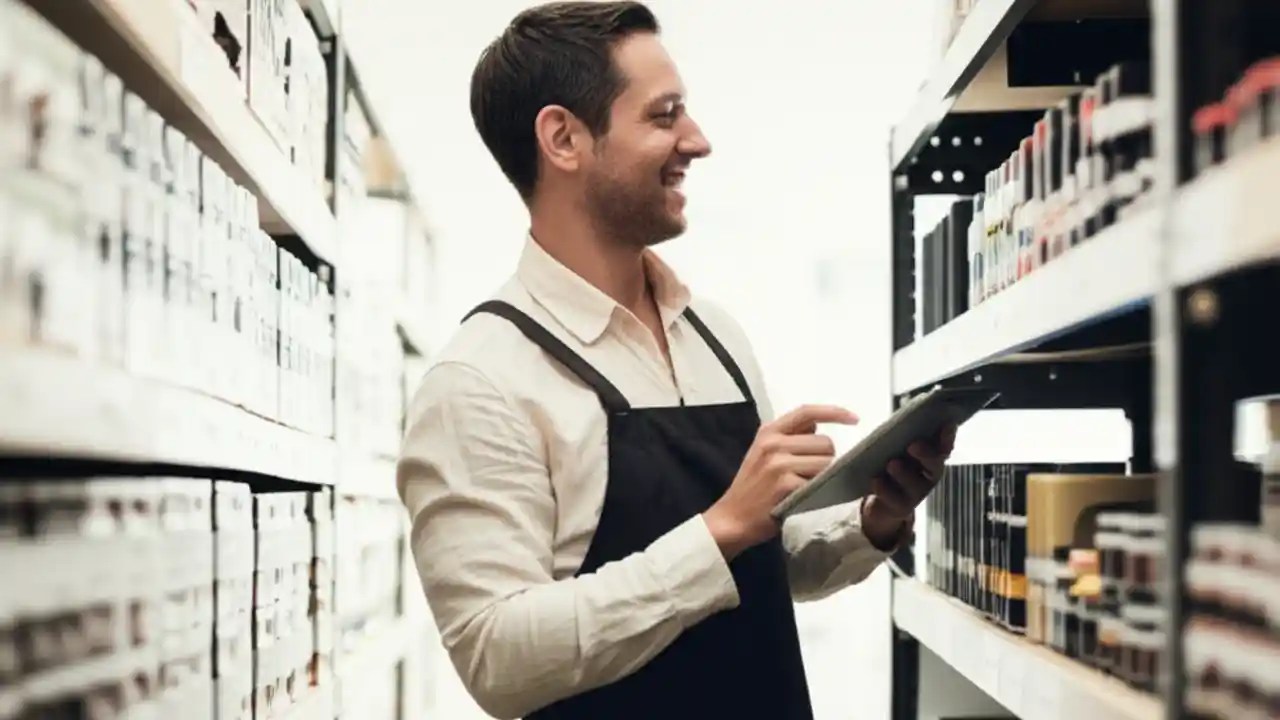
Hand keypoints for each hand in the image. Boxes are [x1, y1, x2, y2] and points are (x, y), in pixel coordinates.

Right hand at [703, 404, 858, 558]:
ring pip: (827, 463)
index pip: (807, 412)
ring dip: (824, 476)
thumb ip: (790, 437)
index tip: (855, 418)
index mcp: (769, 432)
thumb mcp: (763, 453)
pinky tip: (803, 498)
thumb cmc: (752, 487)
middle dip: (826, 459)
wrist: (732, 518)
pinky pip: (819, 482)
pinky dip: (818, 491)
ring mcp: (779, 464)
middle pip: (825, 442)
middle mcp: (773, 443)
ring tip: (805, 487)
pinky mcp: (786, 485)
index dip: (834, 412)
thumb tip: (818, 428)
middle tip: (809, 476)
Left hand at [861, 424, 957, 549]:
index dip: (947, 437)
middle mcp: (928, 476)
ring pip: (915, 485)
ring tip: (892, 463)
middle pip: (935, 466)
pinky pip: (895, 500)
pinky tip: (876, 481)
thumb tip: (903, 414)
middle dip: (927, 454)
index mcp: (930, 459)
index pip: (943, 447)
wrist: (879, 502)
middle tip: (913, 445)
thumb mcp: (897, 449)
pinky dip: (885, 490)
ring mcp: (916, 494)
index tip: (947, 424)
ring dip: (904, 474)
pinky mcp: (901, 507)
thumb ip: (903, 435)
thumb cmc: (891, 468)